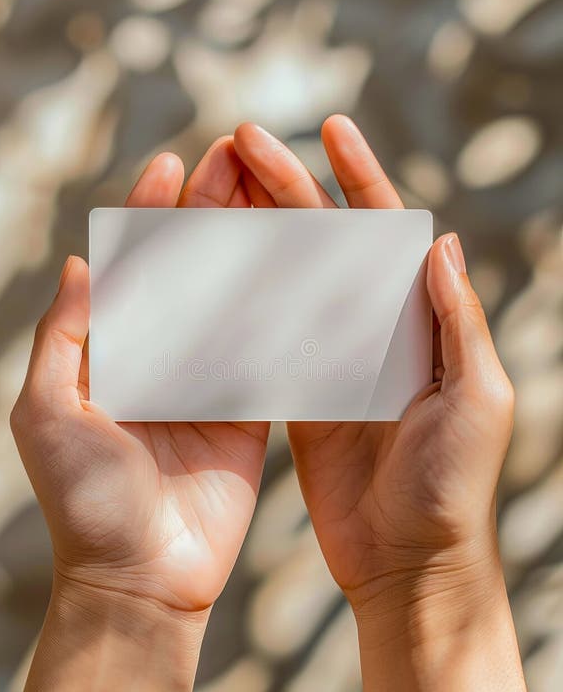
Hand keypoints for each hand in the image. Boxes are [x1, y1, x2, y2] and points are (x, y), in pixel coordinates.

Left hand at [11, 138, 268, 616]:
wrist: (142, 577)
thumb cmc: (84, 501)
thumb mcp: (48, 413)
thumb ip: (66, 337)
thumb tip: (80, 261)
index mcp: (109, 349)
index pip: (131, 263)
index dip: (149, 210)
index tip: (174, 163)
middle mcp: (159, 355)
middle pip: (188, 263)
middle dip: (210, 207)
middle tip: (237, 153)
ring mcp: (206, 378)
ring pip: (233, 292)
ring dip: (251, 238)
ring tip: (276, 186)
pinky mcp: (247, 408)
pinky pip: (268, 345)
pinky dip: (283, 302)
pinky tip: (304, 257)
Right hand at [234, 116, 513, 619]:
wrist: (411, 562)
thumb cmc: (453, 487)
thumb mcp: (477, 401)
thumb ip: (458, 324)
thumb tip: (442, 244)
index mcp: (424, 323)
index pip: (390, 232)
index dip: (362, 177)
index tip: (330, 129)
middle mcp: (380, 332)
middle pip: (331, 241)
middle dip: (292, 186)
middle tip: (245, 141)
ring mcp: (339, 363)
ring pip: (295, 280)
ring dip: (263, 232)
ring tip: (221, 190)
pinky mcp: (305, 398)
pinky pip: (272, 338)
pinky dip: (246, 303)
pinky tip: (214, 272)